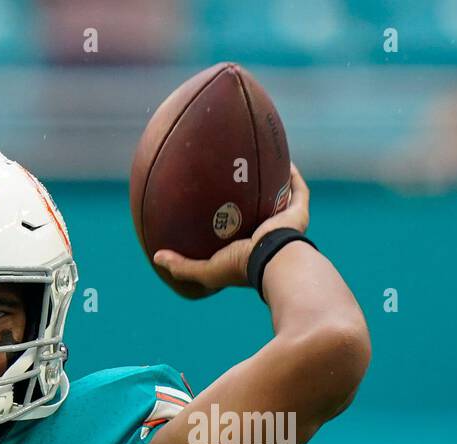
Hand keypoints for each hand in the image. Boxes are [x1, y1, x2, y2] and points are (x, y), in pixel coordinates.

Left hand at [153, 162, 310, 294]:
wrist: (272, 262)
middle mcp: (270, 236)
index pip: (239, 233)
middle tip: (238, 180)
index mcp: (250, 250)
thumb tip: (156, 257)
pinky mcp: (299, 214)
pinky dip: (293, 176)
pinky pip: (299, 191)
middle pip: (261, 211)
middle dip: (252, 198)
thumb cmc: (240, 267)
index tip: (218, 206)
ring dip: (274, 185)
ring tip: (260, 164)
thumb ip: (183, 266)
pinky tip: (284, 160)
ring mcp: (287, 225)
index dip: (230, 220)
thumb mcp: (206, 270)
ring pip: (281, 200)